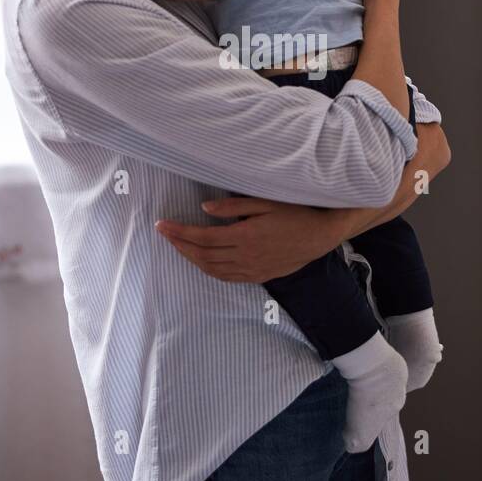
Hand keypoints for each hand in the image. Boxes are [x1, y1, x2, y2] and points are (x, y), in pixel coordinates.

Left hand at [155, 197, 349, 283]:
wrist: (319, 236)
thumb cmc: (294, 214)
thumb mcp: (264, 203)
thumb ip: (233, 206)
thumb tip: (205, 208)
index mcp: (244, 236)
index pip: (202, 237)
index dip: (179, 232)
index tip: (162, 225)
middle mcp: (244, 256)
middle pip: (202, 255)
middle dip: (180, 245)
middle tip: (165, 234)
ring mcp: (251, 269)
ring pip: (212, 269)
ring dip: (191, 259)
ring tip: (179, 247)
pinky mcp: (258, 276)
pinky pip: (226, 277)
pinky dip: (209, 270)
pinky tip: (203, 262)